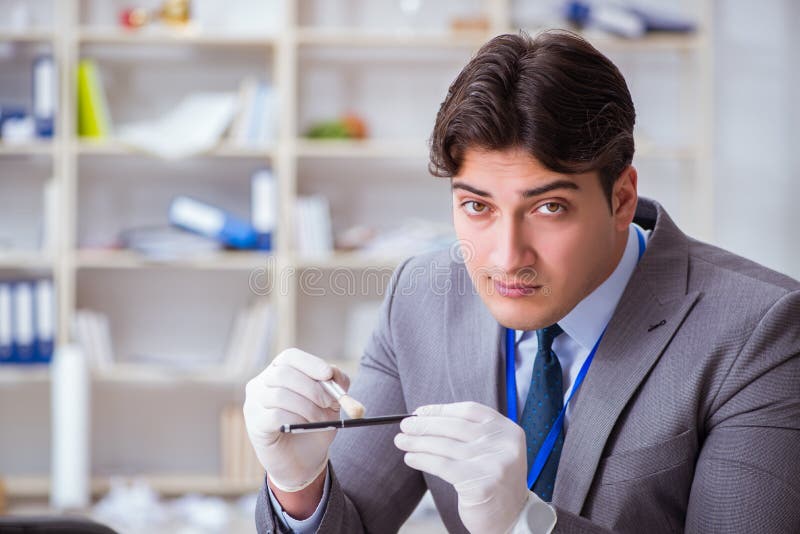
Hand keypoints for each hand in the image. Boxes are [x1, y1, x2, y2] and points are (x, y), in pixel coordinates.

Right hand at [243, 348, 349, 491]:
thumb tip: (335, 373)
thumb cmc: (314, 426)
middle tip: (329, 403)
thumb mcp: (330, 403)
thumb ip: (335, 385)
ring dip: (307, 407)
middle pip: (283, 373)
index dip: (309, 363)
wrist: (303, 462)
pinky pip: (275, 415)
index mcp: (279, 371)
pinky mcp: (254, 424)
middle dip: (312, 388)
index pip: (289, 357)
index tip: (328, 374)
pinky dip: (295, 419)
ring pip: (280, 394)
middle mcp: (261, 383)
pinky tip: (303, 426)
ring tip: (320, 420)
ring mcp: (254, 403)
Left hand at [394, 402, 530, 533]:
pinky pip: (442, 466)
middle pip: (455, 426)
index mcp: (507, 430)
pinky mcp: (480, 484)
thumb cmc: (493, 481)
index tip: (420, 412)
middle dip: (425, 425)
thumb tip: (425, 419)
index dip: (441, 410)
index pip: (469, 410)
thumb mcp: (491, 450)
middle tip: (405, 425)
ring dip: (418, 442)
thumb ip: (469, 433)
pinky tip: (411, 458)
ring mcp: (494, 464)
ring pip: (445, 446)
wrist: (511, 518)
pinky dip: (423, 459)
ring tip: (402, 441)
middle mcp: (504, 444)